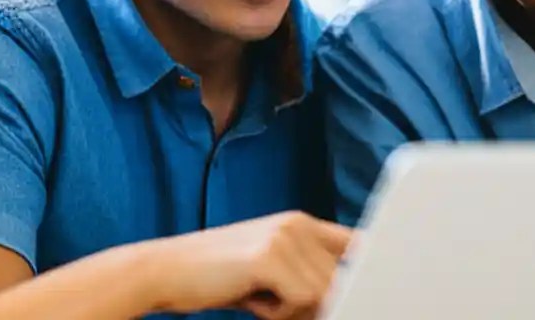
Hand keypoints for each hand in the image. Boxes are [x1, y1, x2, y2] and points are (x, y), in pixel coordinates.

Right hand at [143, 211, 352, 319]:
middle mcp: (298, 223)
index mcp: (302, 223)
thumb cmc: (217, 278)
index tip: (370, 291)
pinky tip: (250, 298)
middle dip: (319, 304)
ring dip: (294, 311)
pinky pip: (302, 299)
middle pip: (344, 277)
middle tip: (274, 304)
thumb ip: (307, 277)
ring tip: (260, 299)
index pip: (358, 244)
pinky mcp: (270, 256)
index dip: (369, 271)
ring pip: (326, 292)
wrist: (165, 270)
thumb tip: (350, 299)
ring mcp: (285, 236)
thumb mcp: (270, 272)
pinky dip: (278, 313)